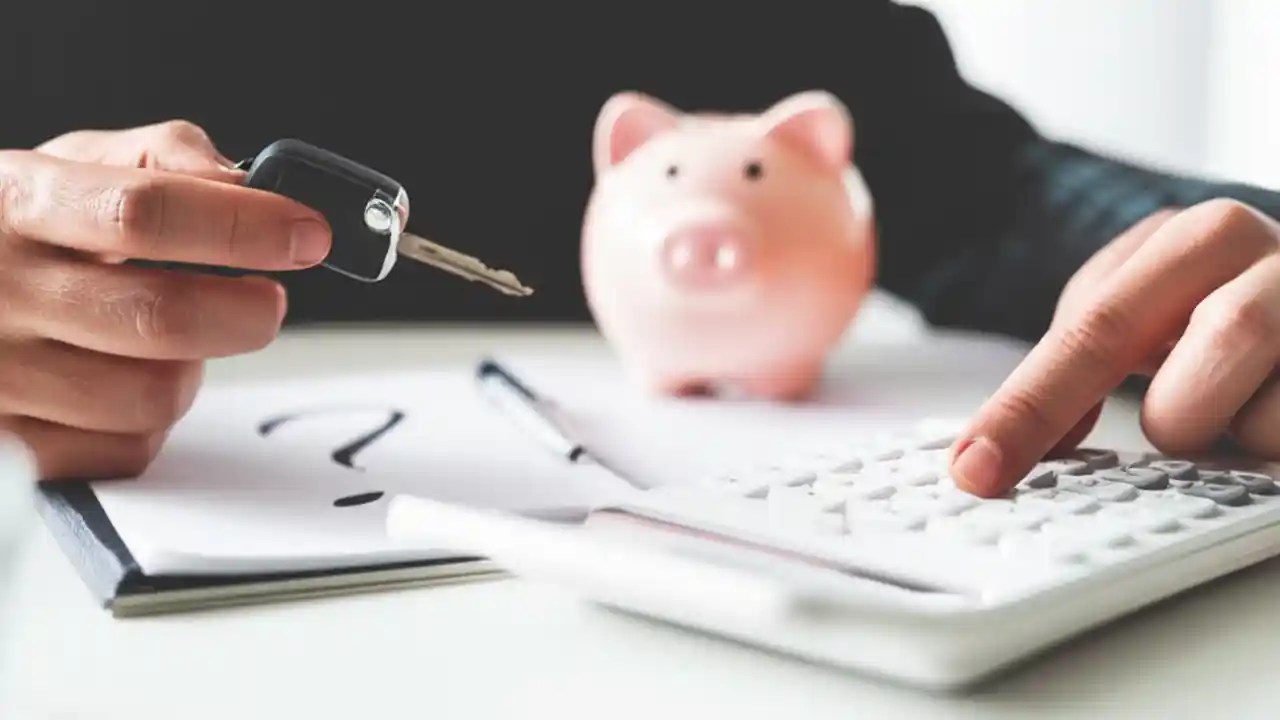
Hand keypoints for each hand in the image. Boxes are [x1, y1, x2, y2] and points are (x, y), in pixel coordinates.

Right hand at [0, 120, 331, 479]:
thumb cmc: (19, 231)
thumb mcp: (70, 167)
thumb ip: (162, 158)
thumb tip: (245, 181)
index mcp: (15, 203)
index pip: (142, 214)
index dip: (243, 226)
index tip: (307, 235)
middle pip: (160, 318)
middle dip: (245, 312)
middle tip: (267, 301)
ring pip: (154, 395)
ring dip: (194, 368)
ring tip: (175, 341)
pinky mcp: (11, 446)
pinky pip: (128, 449)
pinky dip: (152, 420)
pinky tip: (127, 380)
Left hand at [949, 198, 1279, 496]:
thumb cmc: (1224, 299)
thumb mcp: (1147, 303)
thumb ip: (1079, 356)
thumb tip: (1017, 441)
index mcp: (1195, 237)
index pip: (1091, 331)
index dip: (1027, 410)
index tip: (975, 470)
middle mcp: (1273, 257)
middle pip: (1189, 380)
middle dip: (1166, 423)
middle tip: (1168, 427)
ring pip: (1256, 423)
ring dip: (1231, 432)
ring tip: (1240, 399)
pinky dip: (1276, 443)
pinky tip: (1277, 403)